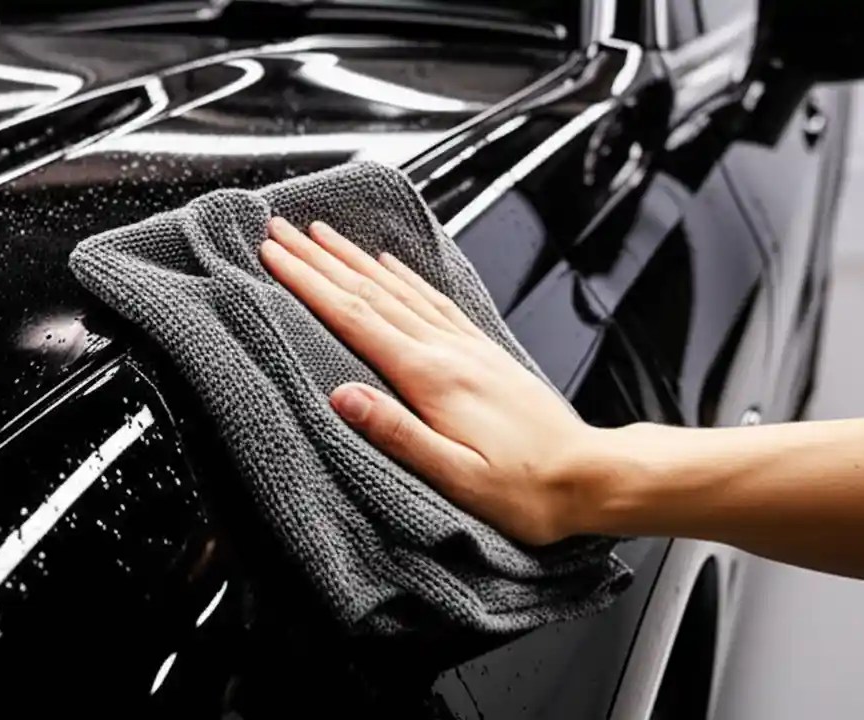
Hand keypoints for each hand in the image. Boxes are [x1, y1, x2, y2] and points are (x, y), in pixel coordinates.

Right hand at [259, 217, 606, 544]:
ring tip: (323, 233)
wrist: (589, 476)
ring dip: (354, 258)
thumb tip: (343, 397)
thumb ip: (396, 433)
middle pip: (369, 292)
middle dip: (319, 258)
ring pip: (397, 288)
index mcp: (432, 377)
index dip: (309, 283)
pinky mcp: (481, 351)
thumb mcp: (455, 476)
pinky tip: (389, 263)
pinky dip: (404, 276)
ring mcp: (466, 346)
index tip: (274, 255)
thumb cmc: (524, 489)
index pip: (355, 318)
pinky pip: (433, 300)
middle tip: (282, 229)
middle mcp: (447, 350)